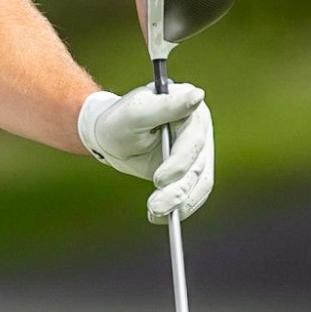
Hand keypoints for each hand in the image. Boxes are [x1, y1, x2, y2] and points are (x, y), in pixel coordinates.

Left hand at [77, 82, 214, 223]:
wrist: (110, 136)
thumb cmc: (120, 119)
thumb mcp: (137, 112)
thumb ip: (167, 108)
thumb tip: (198, 95)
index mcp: (191, 109)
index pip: (193, 139)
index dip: (178, 161)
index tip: (159, 179)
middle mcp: (200, 130)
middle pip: (197, 165)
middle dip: (176, 189)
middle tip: (154, 205)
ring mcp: (199, 152)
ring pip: (198, 184)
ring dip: (179, 202)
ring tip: (155, 212)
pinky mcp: (192, 171)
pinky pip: (194, 194)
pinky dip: (180, 208)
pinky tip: (161, 216)